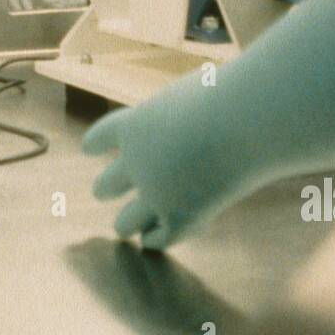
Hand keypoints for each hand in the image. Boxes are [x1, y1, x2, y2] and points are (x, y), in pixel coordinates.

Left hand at [81, 77, 236, 250]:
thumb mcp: (193, 96)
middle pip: (105, 186)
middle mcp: (136, 161)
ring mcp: (155, 193)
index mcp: (135, 124)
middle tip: (104, 191)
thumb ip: (182, 119)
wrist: (247, 117)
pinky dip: (157, 238)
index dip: (95, 144)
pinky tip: (156, 238)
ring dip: (127, 223)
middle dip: (107, 188)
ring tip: (125, 226)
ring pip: (124, 223)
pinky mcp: (180, 217)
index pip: (102, 136)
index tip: (87, 149)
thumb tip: (192, 135)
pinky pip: (159, 238)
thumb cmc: (230, 96)